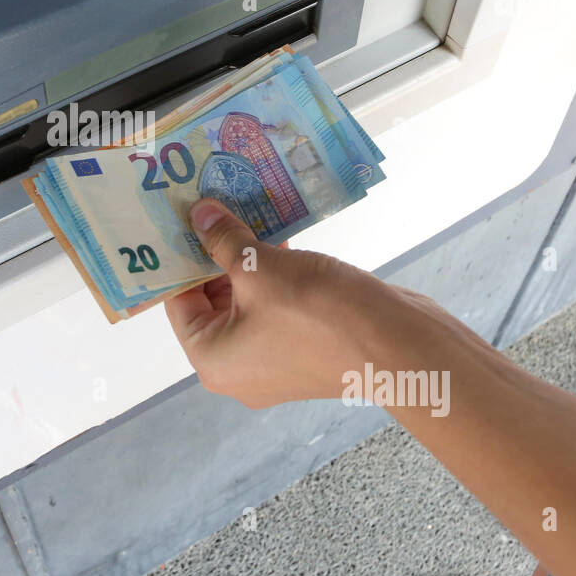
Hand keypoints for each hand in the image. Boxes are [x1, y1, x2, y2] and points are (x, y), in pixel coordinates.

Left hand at [165, 198, 427, 407]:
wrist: (397, 345)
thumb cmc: (317, 312)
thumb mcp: (260, 267)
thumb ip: (224, 240)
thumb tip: (200, 216)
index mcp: (212, 359)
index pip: (178, 302)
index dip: (178, 258)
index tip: (177, 219)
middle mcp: (237, 368)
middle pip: (211, 301)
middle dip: (215, 254)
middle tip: (212, 207)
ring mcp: (273, 362)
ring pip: (247, 301)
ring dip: (246, 260)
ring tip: (244, 213)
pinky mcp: (304, 349)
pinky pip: (276, 308)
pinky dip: (274, 275)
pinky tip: (279, 236)